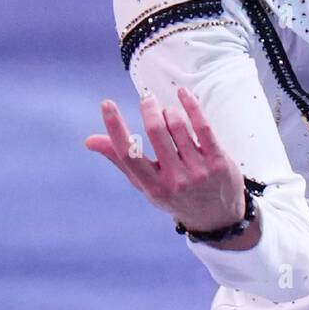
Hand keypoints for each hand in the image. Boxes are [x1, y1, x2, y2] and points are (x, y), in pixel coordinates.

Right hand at [84, 86, 246, 233]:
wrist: (217, 215)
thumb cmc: (174, 194)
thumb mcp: (146, 184)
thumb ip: (120, 160)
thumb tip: (89, 140)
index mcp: (152, 187)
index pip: (128, 154)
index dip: (115, 127)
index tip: (107, 104)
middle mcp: (175, 180)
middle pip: (156, 132)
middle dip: (149, 109)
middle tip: (147, 99)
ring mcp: (199, 170)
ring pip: (179, 126)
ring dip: (170, 111)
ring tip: (168, 112)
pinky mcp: (218, 160)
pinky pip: (203, 126)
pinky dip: (191, 105)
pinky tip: (183, 94)